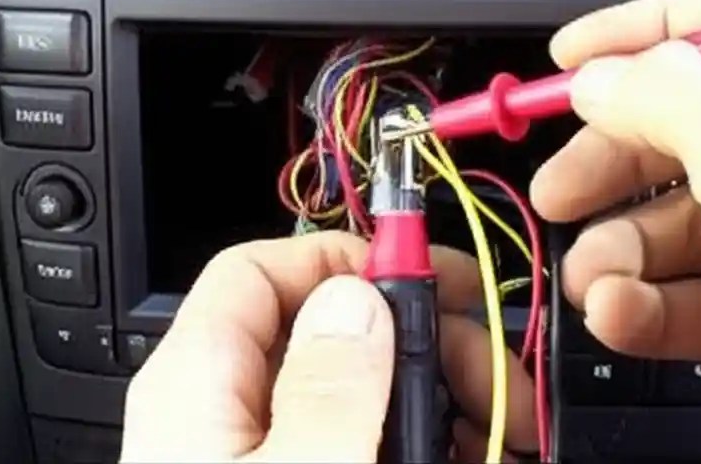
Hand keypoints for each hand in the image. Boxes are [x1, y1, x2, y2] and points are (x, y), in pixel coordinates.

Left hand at [119, 231, 536, 461]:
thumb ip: (328, 386)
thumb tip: (357, 298)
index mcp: (197, 387)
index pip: (260, 269)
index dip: (349, 257)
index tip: (431, 280)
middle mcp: (222, 418)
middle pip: (328, 332)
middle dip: (426, 342)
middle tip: (498, 377)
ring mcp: (262, 458)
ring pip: (359, 395)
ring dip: (439, 399)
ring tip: (504, 430)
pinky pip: (361, 445)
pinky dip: (418, 443)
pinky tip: (472, 453)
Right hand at [530, 0, 700, 455]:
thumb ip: (662, 97)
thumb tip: (605, 76)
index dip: (640, 37)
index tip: (572, 59)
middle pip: (694, 128)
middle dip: (614, 166)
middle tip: (560, 187)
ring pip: (692, 216)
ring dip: (626, 247)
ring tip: (593, 275)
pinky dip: (655, 299)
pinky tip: (620, 311)